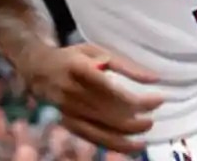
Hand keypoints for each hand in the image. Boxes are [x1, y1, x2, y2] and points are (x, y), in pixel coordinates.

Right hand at [21, 43, 163, 153]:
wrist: (37, 69)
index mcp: (81, 70)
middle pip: (112, 113)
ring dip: (130, 133)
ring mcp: (70, 112)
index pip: (115, 91)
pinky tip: (132, 145)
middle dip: (138, 116)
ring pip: (105, 129)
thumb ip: (126, 65)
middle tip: (155, 111)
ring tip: (148, 127)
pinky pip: (95, 138)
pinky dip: (116, 144)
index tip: (159, 98)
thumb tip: (155, 78)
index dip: (139, 100)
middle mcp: (74, 94)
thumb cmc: (72, 57)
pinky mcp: (69, 124)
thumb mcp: (97, 51)